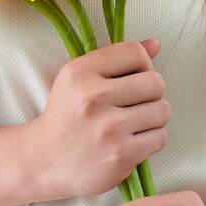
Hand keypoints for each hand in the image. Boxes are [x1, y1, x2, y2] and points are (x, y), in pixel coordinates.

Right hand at [31, 38, 170, 200]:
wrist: (43, 162)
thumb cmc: (66, 116)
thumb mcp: (78, 78)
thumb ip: (116, 58)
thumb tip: (156, 43)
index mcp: (80, 73)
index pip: (135, 53)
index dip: (142, 65)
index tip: (132, 78)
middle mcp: (93, 98)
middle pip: (155, 82)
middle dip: (151, 93)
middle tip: (135, 103)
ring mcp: (108, 128)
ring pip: (162, 110)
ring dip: (154, 117)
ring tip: (134, 122)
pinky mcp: (121, 156)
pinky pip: (160, 138)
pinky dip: (151, 139)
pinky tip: (133, 140)